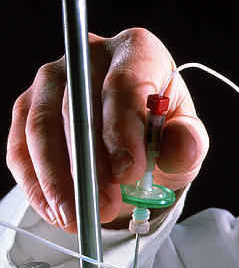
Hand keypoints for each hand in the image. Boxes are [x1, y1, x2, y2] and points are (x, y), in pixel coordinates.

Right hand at [7, 28, 208, 230]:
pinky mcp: (28, 107)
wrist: (137, 144)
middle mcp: (89, 55)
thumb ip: (188, 144)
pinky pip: (20, 146)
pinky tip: (55, 210)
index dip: (123, 129)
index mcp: (138, 51)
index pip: (124, 83)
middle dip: (90, 164)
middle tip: (104, 205)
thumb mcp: (187, 141)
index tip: (128, 171)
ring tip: (78, 216)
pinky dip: (36, 183)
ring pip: (41, 127)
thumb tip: (183, 148)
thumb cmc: (164, 134)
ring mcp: (52, 79)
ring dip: (57, 179)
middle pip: (78, 107)